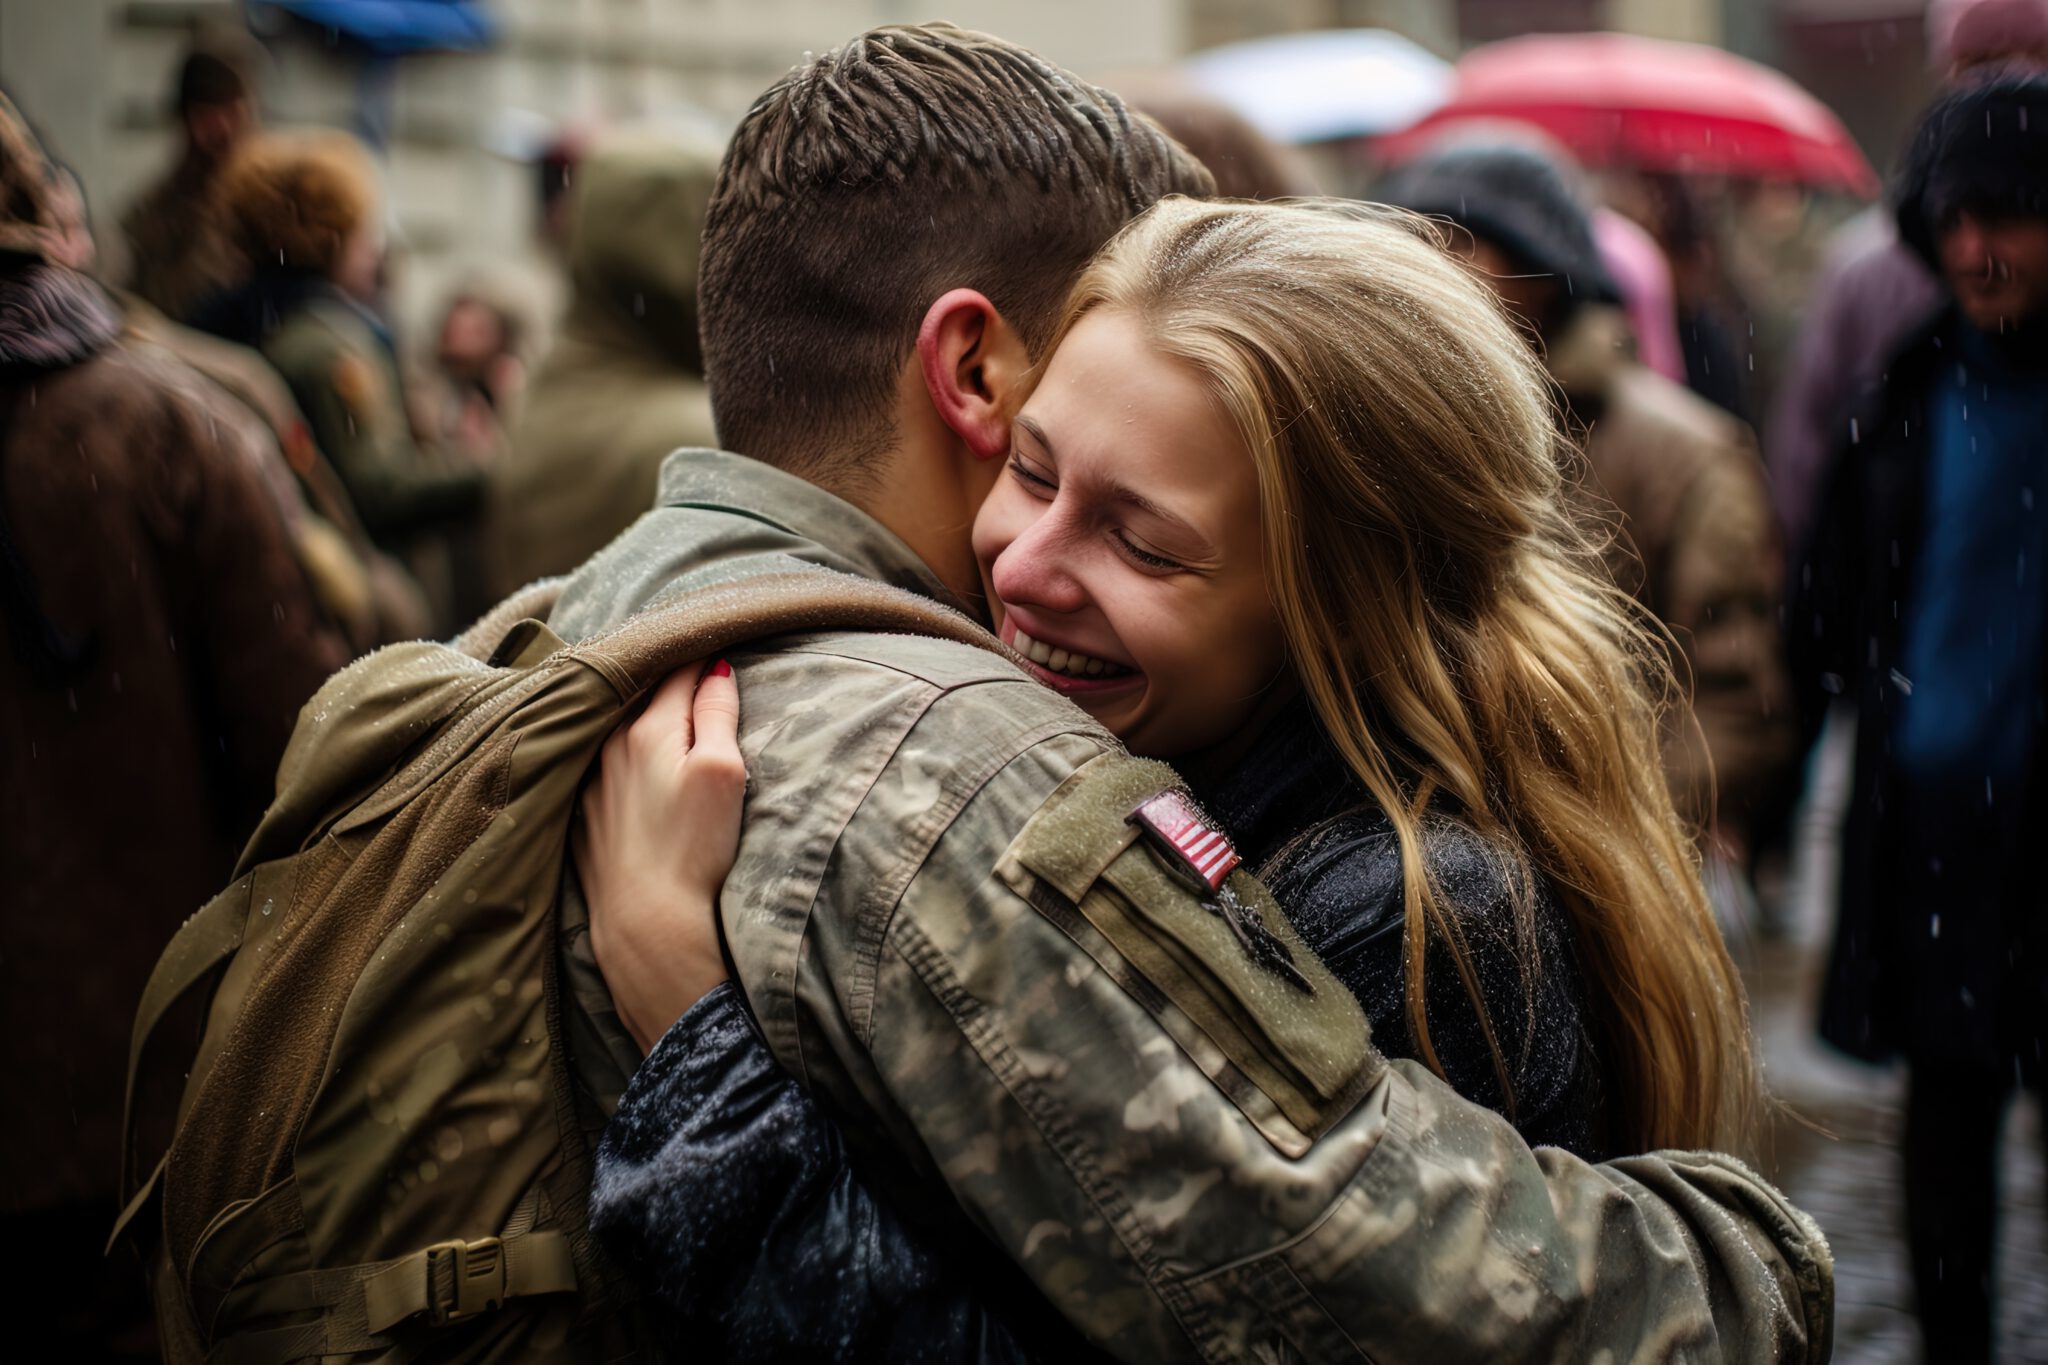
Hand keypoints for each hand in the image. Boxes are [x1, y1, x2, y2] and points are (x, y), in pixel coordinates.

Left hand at [574, 659, 745, 1053]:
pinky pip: (603, 765)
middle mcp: (609, 746)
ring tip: (664, 705)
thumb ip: (718, 713)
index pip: (680, 668)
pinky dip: (622, 753)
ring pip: (619, 727)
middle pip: (643, 693)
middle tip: (694, 663)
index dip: (704, 652)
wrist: (645, 924)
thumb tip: (716, 666)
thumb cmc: (694, 851)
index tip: (722, 642)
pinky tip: (636, 765)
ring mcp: (591, 782)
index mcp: (648, 728)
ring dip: (641, 713)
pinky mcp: (584, 816)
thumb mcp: (724, 773)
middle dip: (668, 677)